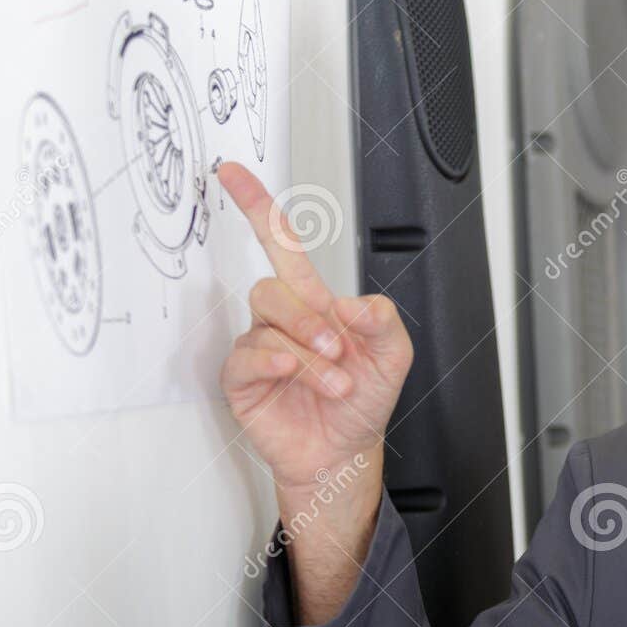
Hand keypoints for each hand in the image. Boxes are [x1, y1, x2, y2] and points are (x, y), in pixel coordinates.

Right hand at [218, 162, 412, 492]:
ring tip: (335, 380)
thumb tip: (356, 304)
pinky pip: (246, 357)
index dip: (258, 208)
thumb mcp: (393, 355)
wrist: (345, 453)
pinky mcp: (243, 379)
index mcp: (316, 304)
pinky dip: (274, 361)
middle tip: (338, 352)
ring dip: (305, 351)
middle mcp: (283, 321)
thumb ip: (383, 320)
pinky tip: (291, 373)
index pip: (283, 245)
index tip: (233, 173)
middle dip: (307, 317)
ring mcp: (259, 348)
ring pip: (265, 322)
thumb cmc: (363, 401)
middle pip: (272, 286)